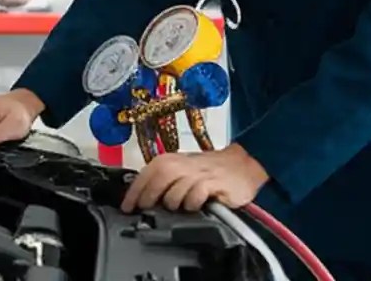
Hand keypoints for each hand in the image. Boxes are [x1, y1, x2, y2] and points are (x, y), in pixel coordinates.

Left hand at [120, 143, 268, 212]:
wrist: (242, 165)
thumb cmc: (209, 171)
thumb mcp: (182, 171)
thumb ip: (163, 181)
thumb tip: (139, 199)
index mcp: (172, 160)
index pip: (147, 173)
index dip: (135, 191)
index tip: (127, 207)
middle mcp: (184, 164)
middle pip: (159, 177)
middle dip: (149, 196)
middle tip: (146, 210)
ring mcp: (200, 173)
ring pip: (176, 187)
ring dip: (172, 201)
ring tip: (175, 207)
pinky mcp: (216, 184)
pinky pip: (197, 194)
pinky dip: (191, 202)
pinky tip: (193, 206)